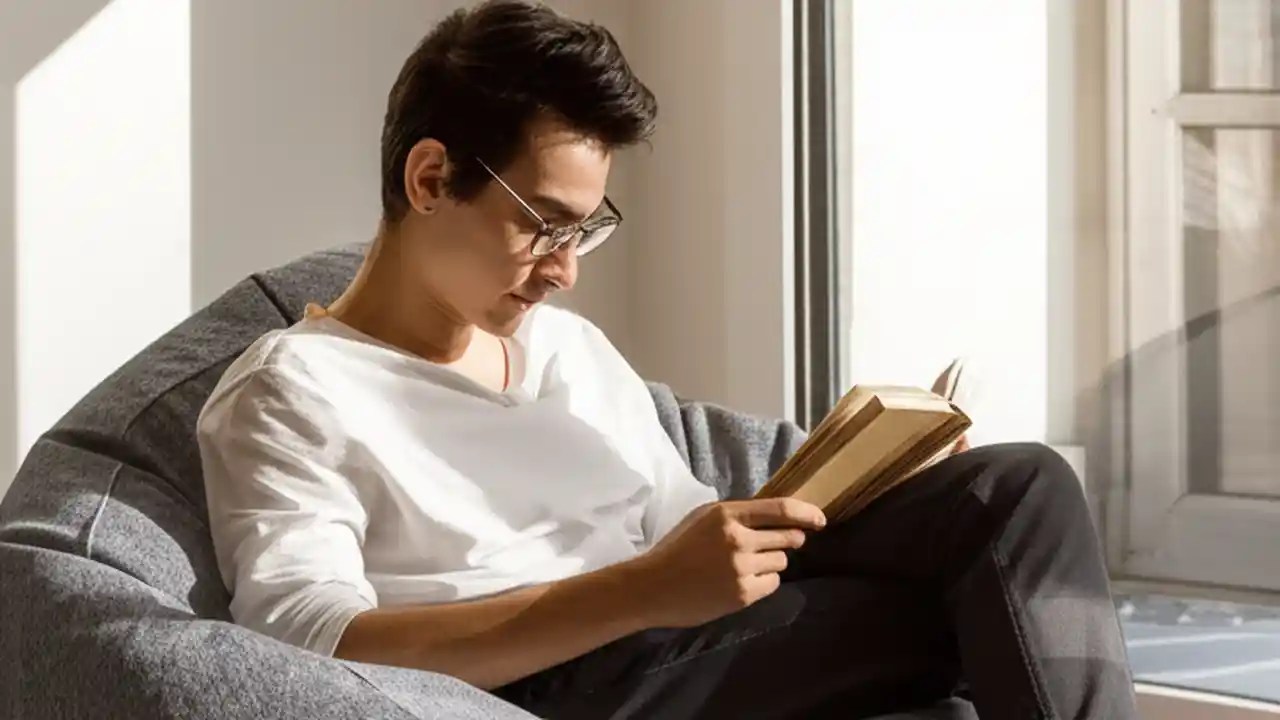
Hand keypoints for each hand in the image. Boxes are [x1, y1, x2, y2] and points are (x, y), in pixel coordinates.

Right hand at [624, 498, 826, 628]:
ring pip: (782, 561)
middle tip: (776, 545)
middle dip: (790, 540)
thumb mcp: (703, 518)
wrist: (652, 586)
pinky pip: (772, 582)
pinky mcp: (742, 594)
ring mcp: (741, 568)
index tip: (821, 520)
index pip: (781, 509)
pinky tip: (741, 581)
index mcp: (727, 514)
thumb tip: (776, 516)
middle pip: (789, 536)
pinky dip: (764, 581)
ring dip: (772, 562)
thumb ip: (737, 515)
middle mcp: (737, 538)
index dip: (808, 514)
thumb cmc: (677, 549)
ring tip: (745, 566)